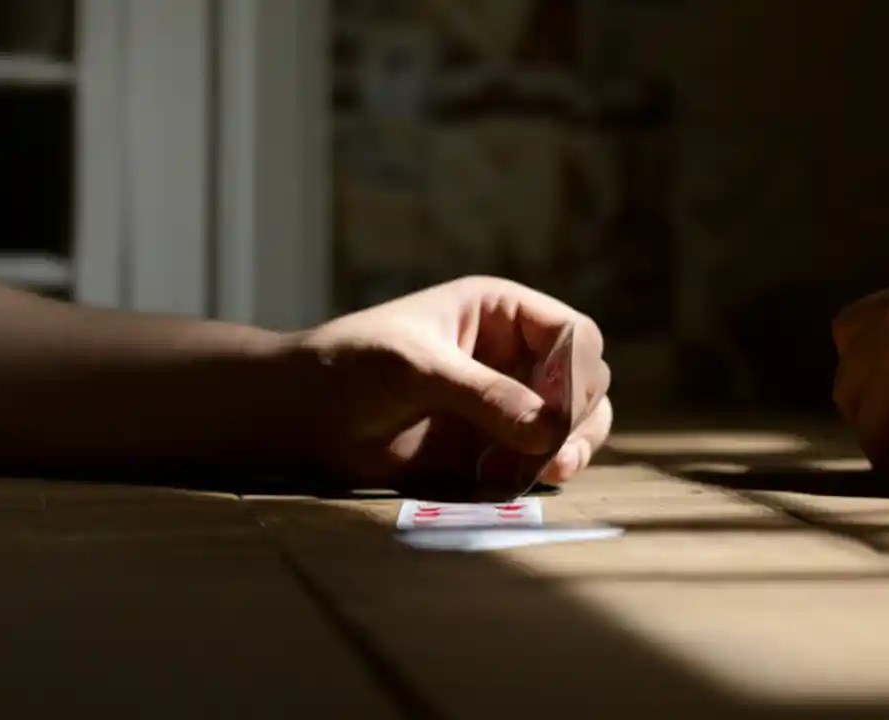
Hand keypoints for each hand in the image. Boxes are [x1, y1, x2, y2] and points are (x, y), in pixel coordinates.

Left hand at [294, 276, 611, 487]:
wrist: (302, 417)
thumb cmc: (351, 367)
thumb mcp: (417, 368)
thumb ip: (483, 395)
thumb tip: (550, 431)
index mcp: (501, 314)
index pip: (573, 335)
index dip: (578, 371)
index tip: (562, 411)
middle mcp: (515, 356)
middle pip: (587, 381)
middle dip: (581, 415)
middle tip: (558, 452)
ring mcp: (508, 405)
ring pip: (576, 424)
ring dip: (574, 447)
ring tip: (553, 470)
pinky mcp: (495, 449)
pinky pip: (542, 460)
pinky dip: (546, 471)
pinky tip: (529, 481)